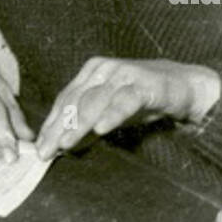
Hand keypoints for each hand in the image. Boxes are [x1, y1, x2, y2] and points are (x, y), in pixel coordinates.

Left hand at [34, 57, 220, 159]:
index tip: (39, 148)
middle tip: (46, 152)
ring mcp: (124, 74)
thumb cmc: (140, 99)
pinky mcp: (144, 83)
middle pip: (75, 101)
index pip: (64, 100)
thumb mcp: (108, 114)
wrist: (181, 87)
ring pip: (95, 101)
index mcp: (91, 73)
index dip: (50, 125)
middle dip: (59, 129)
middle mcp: (104, 70)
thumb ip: (86, 127)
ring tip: (66, 144)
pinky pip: (126, 100)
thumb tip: (59, 148)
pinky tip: (101, 128)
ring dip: (79, 124)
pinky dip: (113, 114)